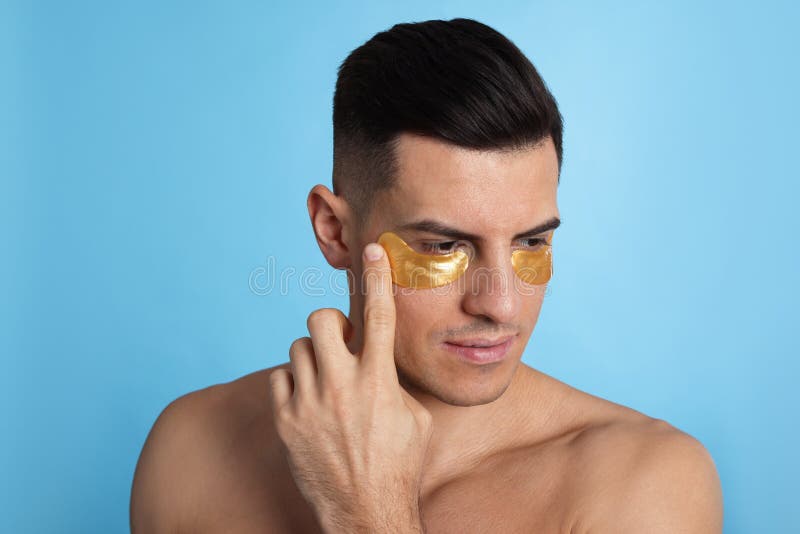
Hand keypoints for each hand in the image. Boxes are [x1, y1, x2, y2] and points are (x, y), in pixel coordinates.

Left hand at [269, 242, 432, 532]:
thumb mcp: (415, 418)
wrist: (365, 512)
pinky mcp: (287, 423)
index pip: (380, 316)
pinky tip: (309, 401)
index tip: (373, 252)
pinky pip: (280, 379)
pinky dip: (294, 382)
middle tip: (341, 341)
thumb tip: (379, 360)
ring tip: (326, 380)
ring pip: (298, 348)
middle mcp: (342, 386)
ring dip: (314, 356)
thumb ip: (394, 381)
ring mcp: (309, 404)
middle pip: (320, 320)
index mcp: (379, 381)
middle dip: (331, 323)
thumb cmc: (399, 466)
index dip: (377, 277)